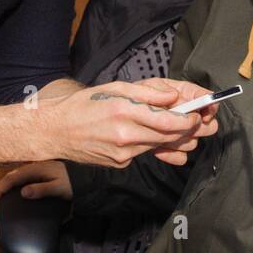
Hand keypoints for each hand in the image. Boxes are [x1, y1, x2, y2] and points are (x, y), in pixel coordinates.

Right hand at [0, 161, 70, 204]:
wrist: (85, 177)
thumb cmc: (73, 183)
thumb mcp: (59, 188)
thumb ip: (42, 190)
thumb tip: (23, 192)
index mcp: (36, 170)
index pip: (11, 178)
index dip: (0, 190)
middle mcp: (34, 167)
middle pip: (11, 176)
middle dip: (0, 188)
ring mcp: (38, 169)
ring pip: (16, 175)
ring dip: (7, 185)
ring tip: (1, 196)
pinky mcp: (41, 172)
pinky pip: (23, 177)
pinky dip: (15, 184)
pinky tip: (16, 191)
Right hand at [42, 78, 216, 168]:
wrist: (56, 132)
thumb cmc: (83, 106)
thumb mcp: (115, 88)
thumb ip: (147, 93)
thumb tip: (173, 96)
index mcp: (125, 112)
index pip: (169, 121)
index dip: (188, 120)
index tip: (195, 115)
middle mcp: (126, 136)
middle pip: (168, 136)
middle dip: (186, 130)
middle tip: (195, 122)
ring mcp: (123, 153)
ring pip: (158, 145)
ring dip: (171, 137)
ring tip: (177, 127)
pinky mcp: (120, 163)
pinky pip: (143, 153)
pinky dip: (151, 144)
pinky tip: (148, 135)